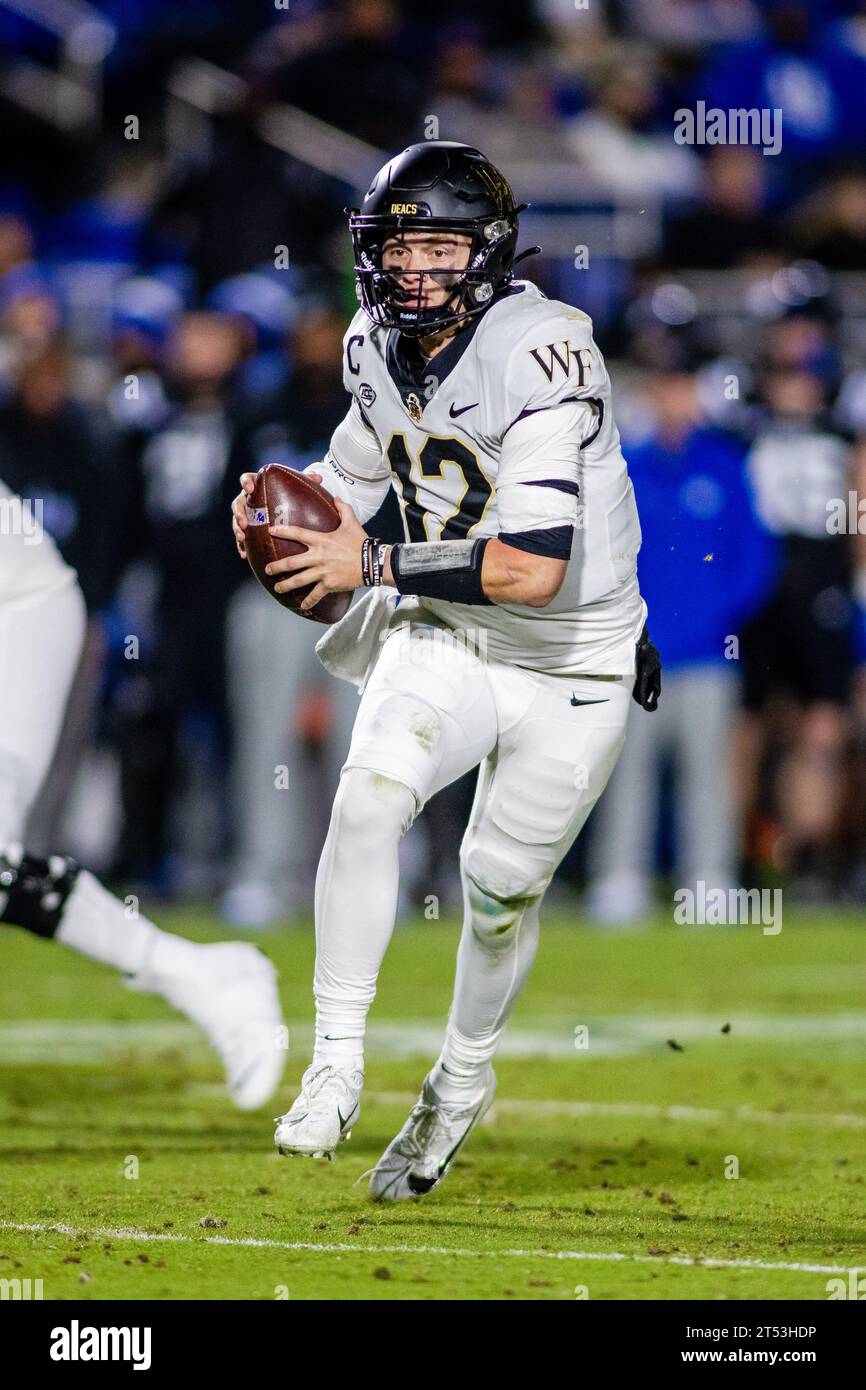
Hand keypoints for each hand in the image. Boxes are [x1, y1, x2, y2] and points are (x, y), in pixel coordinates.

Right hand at [231, 470, 321, 559]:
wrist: (281, 504)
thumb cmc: (287, 492)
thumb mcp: (296, 485)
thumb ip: (305, 481)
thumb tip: (319, 479)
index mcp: (256, 485)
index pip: (246, 479)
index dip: (246, 483)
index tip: (250, 489)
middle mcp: (247, 499)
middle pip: (238, 503)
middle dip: (239, 512)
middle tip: (243, 521)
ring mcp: (245, 514)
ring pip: (236, 521)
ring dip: (237, 529)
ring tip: (242, 537)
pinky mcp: (245, 528)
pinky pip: (240, 537)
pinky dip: (241, 545)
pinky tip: (244, 554)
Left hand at [265, 495, 365, 611]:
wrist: (372, 562)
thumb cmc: (361, 543)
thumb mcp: (352, 523)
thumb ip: (343, 509)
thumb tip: (336, 498)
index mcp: (322, 540)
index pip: (298, 534)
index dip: (283, 531)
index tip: (271, 531)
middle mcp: (319, 556)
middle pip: (292, 562)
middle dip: (277, 567)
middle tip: (267, 569)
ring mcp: (323, 572)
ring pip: (300, 580)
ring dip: (286, 585)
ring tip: (277, 588)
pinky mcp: (329, 584)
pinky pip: (316, 594)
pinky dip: (309, 601)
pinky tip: (302, 606)